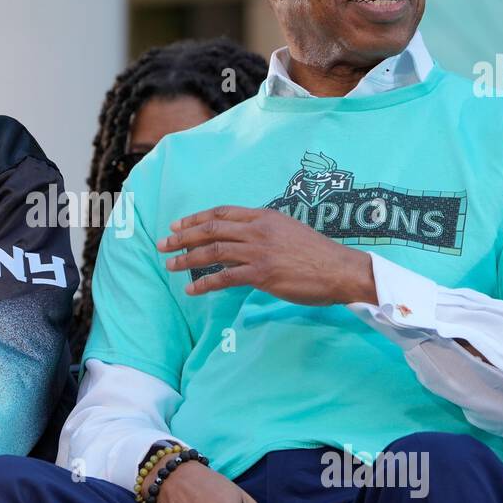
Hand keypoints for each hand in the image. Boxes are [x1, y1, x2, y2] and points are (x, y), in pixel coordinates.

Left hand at [157, 205, 376, 304]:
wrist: (340, 270)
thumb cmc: (317, 254)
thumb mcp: (288, 231)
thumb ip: (263, 232)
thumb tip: (242, 239)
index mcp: (264, 217)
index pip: (222, 213)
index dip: (196, 219)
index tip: (177, 225)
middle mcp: (258, 230)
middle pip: (211, 229)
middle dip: (182, 236)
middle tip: (163, 244)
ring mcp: (258, 251)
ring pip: (213, 251)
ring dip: (187, 259)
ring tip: (170, 266)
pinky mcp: (262, 274)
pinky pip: (224, 277)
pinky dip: (204, 283)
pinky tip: (192, 290)